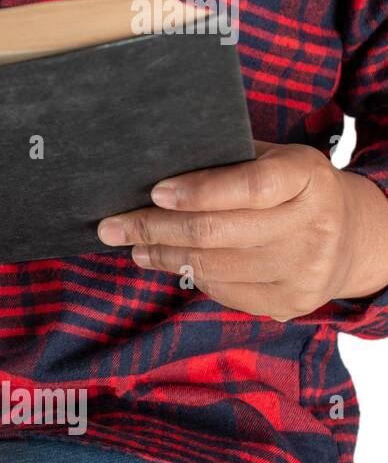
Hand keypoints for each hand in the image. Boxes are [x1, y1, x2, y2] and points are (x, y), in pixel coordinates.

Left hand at [98, 141, 387, 320]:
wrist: (350, 236)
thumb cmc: (291, 188)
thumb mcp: (273, 160)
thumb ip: (227, 161)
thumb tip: (154, 164)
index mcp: (307, 178)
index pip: (249, 187)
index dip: (198, 191)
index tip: (154, 192)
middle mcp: (313, 225)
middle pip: (216, 232)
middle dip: (153, 228)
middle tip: (111, 225)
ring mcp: (304, 269)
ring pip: (212, 266)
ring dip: (161, 256)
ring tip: (132, 244)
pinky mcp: (290, 302)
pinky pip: (222, 290)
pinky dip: (187, 275)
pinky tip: (166, 261)